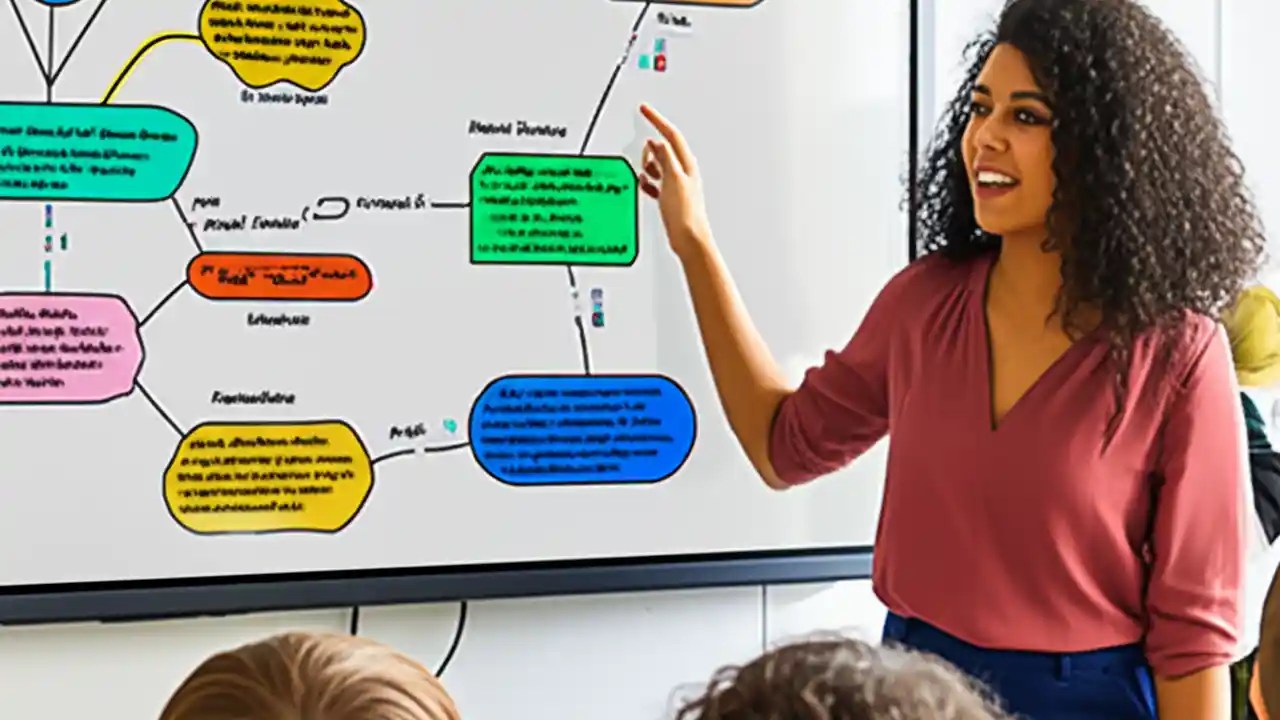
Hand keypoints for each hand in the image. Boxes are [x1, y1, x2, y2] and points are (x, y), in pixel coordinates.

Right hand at [638, 103, 712, 259]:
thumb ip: (664, 158)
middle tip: (647, 165)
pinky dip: (648, 182)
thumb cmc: (685, 213)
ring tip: (648, 180)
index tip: (644, 109)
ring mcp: (676, 183)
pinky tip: (647, 187)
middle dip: (649, 152)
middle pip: (662, 148)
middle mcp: (683, 171)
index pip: (670, 134)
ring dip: (648, 168)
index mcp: (685, 164)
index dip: (656, 119)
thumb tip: (657, 141)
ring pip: (657, 165)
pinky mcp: (670, 196)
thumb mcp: (672, 180)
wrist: (689, 239)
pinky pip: (655, 182)